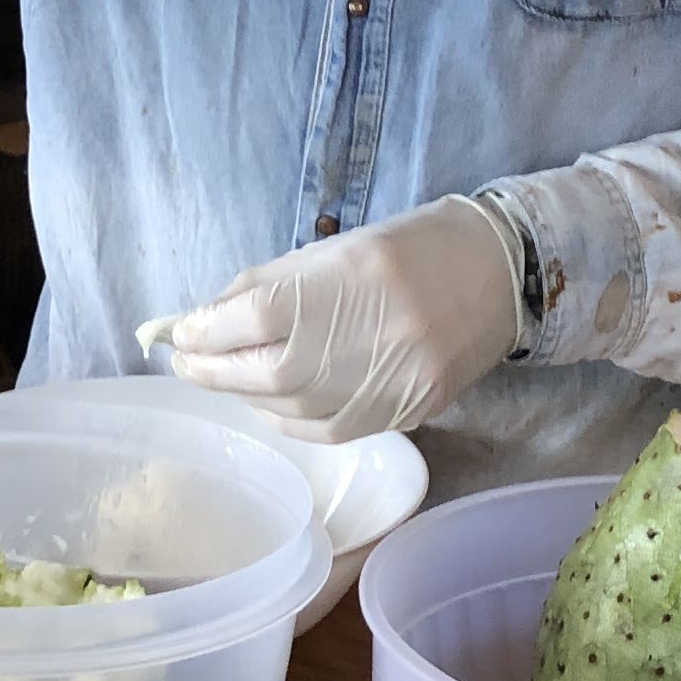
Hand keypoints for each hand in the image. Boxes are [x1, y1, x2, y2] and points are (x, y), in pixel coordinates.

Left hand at [159, 197, 519, 443]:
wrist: (500, 276)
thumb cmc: (413, 248)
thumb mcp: (336, 249)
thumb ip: (268, 284)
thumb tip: (205, 315)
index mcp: (345, 285)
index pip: (249, 319)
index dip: (204, 328)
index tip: (180, 332)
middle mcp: (361, 344)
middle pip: (260, 372)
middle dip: (212, 368)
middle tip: (187, 360)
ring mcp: (382, 389)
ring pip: (288, 408)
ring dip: (244, 394)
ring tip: (223, 376)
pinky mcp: (398, 417)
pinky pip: (324, 431)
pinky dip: (285, 419)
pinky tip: (270, 403)